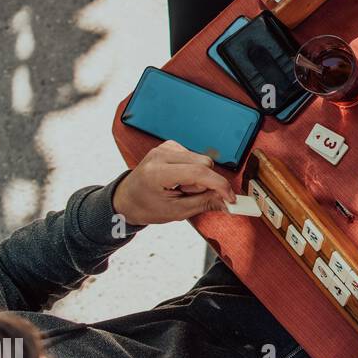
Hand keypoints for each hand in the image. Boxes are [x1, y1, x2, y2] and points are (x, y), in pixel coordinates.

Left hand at [111, 140, 234, 225]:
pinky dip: (194, 170)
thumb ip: (205, 203)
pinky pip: (195, 156)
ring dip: (199, 177)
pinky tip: (181, 179)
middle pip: (204, 163)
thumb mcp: (176, 212)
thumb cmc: (146, 207)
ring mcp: (165, 148)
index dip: (219, 185)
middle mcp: (160, 155)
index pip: (198, 173)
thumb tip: (227, 201)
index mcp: (157, 173)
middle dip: (206, 182)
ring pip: (201, 159)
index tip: (230, 197)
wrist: (127, 199)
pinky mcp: (170, 146)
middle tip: (192, 195)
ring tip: (182, 188)